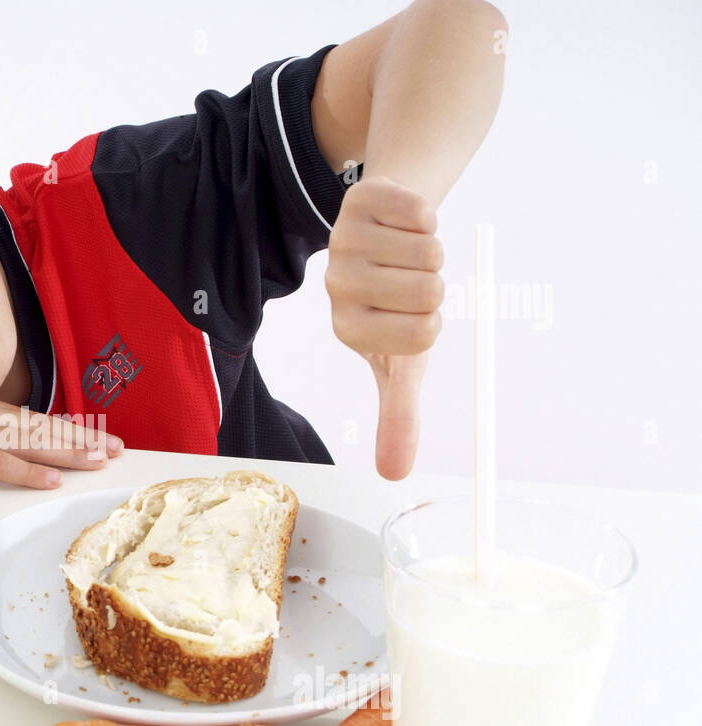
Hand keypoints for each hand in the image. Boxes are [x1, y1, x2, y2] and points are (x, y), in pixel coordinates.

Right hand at [0, 390, 123, 489]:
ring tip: (99, 461)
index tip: (98, 438)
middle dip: (82, 440)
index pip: (33, 420)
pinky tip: (50, 479)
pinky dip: (26, 472)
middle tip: (117, 449)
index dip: (69, 430)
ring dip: (67, 453)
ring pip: (29, 443)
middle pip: (41, 428)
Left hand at [325, 175, 443, 480]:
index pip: (423, 334)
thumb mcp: (400, 360)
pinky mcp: (360, 199)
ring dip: (434, 249)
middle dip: (437, 283)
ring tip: (407, 251)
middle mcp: (337, 287)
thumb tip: (395, 476)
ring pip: (430, 250)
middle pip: (430, 290)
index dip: (435, 321)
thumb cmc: (397, 303)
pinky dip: (429, 215)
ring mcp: (343, 240)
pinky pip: (423, 210)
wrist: (384, 234)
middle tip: (411, 278)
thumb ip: (397, 417)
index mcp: (348, 328)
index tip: (411, 314)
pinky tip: (403, 221)